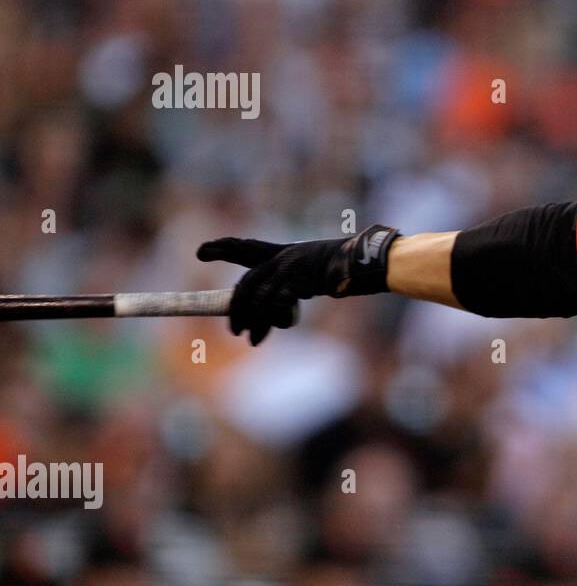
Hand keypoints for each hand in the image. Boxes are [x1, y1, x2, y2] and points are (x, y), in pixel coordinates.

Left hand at [196, 225, 399, 344]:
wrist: (365, 262)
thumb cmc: (349, 269)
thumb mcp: (318, 272)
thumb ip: (298, 283)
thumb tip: (284, 304)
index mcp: (287, 252)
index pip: (249, 248)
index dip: (224, 248)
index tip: (201, 251)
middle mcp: (284, 257)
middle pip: (248, 280)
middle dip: (236, 305)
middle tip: (232, 328)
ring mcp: (289, 267)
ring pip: (255, 294)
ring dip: (247, 319)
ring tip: (245, 337)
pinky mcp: (296, 279)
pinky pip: (272, 304)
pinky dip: (264, 324)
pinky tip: (260, 337)